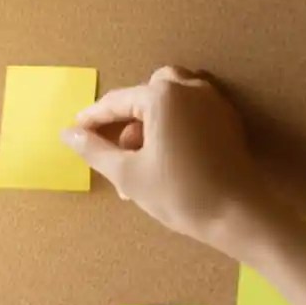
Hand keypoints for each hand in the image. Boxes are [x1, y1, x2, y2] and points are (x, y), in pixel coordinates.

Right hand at [60, 66, 267, 256]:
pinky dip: (171, 127)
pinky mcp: (226, 120)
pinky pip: (189, 113)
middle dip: (127, 119)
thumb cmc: (179, 194)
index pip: (117, 102)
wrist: (237, 215)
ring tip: (139, 162)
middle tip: (116, 150)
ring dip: (149, 123)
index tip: (73, 131)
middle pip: (147, 94)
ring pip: (169, 102)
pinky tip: (163, 161)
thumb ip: (94, 149)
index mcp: (163, 96)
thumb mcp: (127, 174)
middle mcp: (190, 89)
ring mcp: (213, 102)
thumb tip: (68, 134)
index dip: (92, 118)